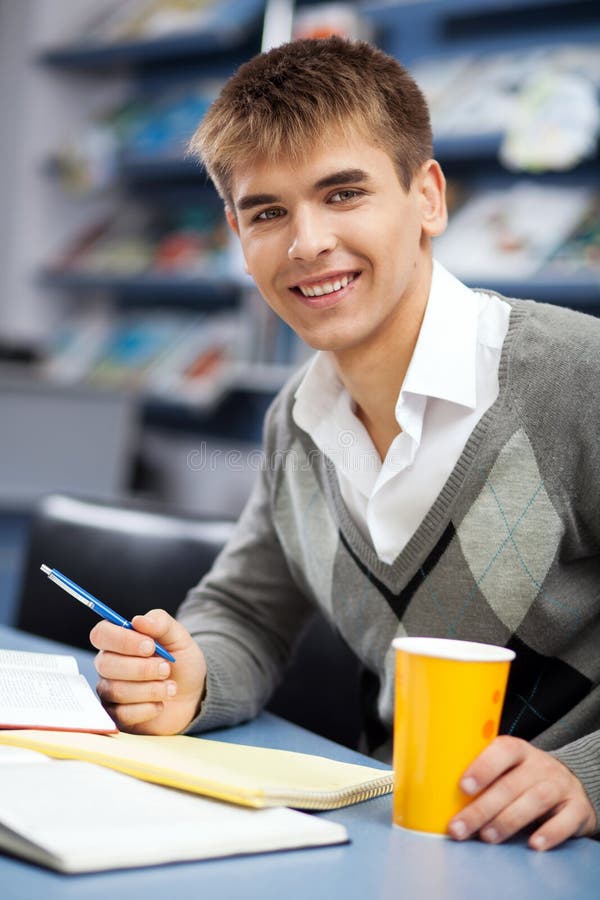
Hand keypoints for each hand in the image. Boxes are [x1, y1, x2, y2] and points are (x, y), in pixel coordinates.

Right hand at [91, 609, 206, 734]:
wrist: (193, 695)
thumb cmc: (181, 663)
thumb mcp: (178, 638)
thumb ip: (161, 623)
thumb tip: (138, 620)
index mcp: (119, 641)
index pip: (101, 634)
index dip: (123, 640)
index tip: (150, 646)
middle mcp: (109, 665)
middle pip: (106, 664)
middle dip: (142, 668)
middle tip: (166, 669)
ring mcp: (110, 691)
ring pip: (116, 690)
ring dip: (149, 689)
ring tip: (171, 687)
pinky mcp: (117, 716)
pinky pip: (121, 714)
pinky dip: (147, 708)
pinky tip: (160, 704)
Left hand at [448, 736, 596, 850]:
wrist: (568, 784)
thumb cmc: (523, 777)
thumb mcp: (505, 769)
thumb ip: (482, 776)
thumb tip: (439, 796)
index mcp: (517, 750)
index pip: (502, 751)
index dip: (482, 767)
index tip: (463, 787)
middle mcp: (539, 765)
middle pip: (511, 784)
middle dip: (483, 808)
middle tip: (460, 827)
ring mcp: (560, 785)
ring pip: (535, 800)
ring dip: (508, 820)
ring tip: (488, 836)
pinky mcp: (577, 808)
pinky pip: (565, 820)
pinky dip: (550, 833)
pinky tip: (534, 844)